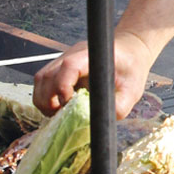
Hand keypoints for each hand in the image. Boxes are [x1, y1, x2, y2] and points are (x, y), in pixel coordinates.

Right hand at [32, 32, 152, 117]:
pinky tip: (59, 107)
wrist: (130, 51)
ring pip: (41, 79)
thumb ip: (118, 107)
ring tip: (57, 113)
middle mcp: (73, 54)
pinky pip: (44, 81)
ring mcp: (64, 59)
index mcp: (91, 56)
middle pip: (46, 75)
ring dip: (43, 100)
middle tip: (60, 116)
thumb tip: (98, 123)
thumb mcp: (132, 90)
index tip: (68, 105)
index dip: (63, 87)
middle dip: (48, 101)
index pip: (68, 66)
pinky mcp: (61, 66)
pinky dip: (45, 96)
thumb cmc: (131, 68)